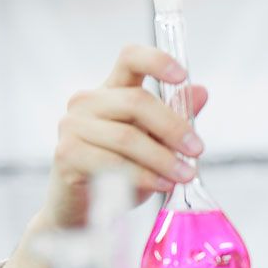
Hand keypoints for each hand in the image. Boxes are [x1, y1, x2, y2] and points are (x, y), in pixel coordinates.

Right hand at [43, 45, 206, 230]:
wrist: (84, 209)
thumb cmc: (121, 172)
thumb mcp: (154, 143)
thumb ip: (174, 117)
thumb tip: (200, 91)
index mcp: (111, 91)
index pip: (130, 59)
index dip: (156, 60)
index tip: (181, 76)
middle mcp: (87, 102)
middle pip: (136, 101)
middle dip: (173, 127)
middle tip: (197, 150)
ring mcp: (73, 126)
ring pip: (127, 136)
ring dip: (163, 158)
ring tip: (185, 175)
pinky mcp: (67, 154)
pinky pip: (112, 163)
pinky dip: (143, 175)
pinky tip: (162, 184)